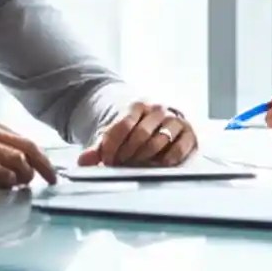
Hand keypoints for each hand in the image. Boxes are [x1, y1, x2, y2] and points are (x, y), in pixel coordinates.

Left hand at [77, 102, 196, 166]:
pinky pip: (177, 150)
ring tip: (136, 166)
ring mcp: (175, 120)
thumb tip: (82, 161)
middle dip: (128, 155)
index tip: (107, 160)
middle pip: (140, 135)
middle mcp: (158, 109)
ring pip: (158, 142)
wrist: (157, 125)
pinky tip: (156, 166)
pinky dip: (165, 161)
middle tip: (121, 165)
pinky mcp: (189, 134)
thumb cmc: (133, 134)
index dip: (112, 146)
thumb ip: (98, 149)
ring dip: (145, 159)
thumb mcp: (114, 138)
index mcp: (137, 105)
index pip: (122, 125)